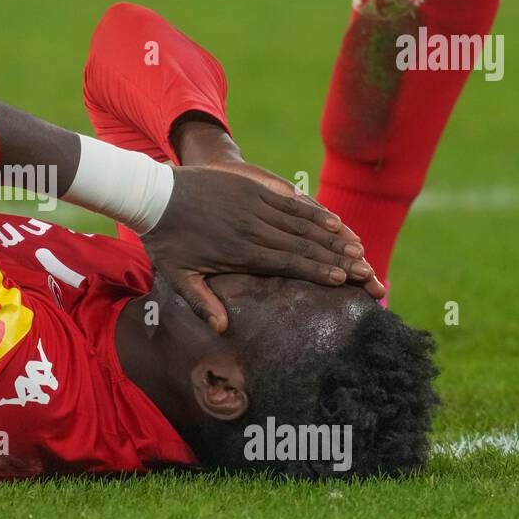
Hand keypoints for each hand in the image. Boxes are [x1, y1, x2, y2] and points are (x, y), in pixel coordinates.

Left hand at [140, 166, 378, 331]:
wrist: (153, 194)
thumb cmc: (166, 240)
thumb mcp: (178, 276)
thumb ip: (202, 302)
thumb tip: (223, 329)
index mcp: (239, 252)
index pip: (287, 264)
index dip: (316, 271)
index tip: (342, 280)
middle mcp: (252, 229)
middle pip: (302, 246)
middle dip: (336, 258)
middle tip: (364, 269)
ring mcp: (254, 206)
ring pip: (301, 224)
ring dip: (331, 237)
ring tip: (357, 248)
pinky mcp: (253, 188)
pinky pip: (290, 201)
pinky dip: (313, 212)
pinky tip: (333, 221)